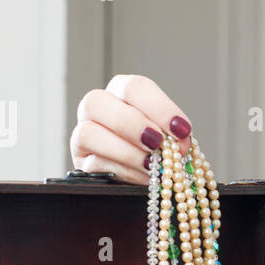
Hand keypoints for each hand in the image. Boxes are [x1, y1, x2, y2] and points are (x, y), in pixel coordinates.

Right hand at [71, 74, 193, 183]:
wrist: (154, 176)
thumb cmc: (164, 149)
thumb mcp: (173, 138)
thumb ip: (174, 136)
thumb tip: (178, 144)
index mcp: (122, 92)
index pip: (134, 87)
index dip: (159, 107)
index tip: (181, 130)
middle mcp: (96, 108)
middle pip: (96, 101)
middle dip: (132, 124)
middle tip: (159, 144)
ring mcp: (82, 135)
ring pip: (88, 133)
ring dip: (126, 151)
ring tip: (152, 165)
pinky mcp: (82, 163)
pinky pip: (95, 165)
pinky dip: (124, 172)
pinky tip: (145, 177)